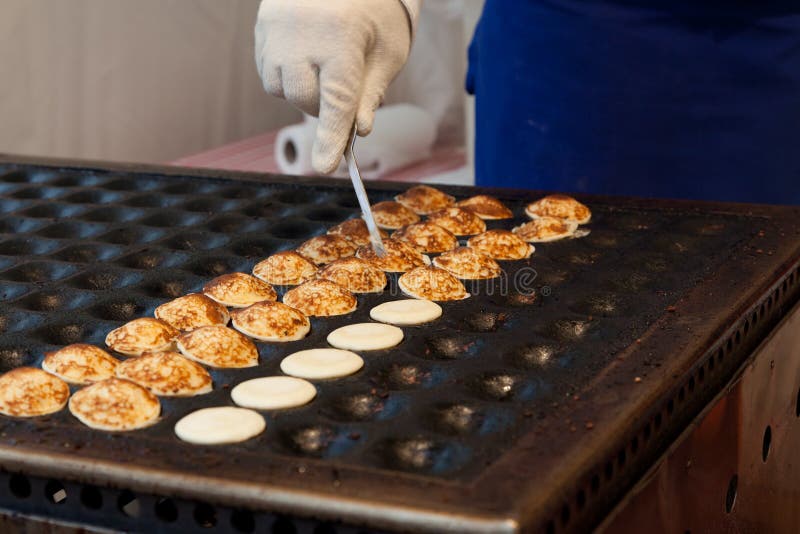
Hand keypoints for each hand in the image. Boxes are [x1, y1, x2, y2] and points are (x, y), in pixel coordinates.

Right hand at [255, 0, 411, 172]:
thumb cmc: (377, 8)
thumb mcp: (388, 51)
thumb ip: (371, 92)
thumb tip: (359, 131)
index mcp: (341, 39)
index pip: (335, 102)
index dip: (331, 138)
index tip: (326, 167)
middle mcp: (302, 33)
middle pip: (304, 99)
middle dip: (323, 106)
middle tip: (343, 90)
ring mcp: (276, 26)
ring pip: (280, 87)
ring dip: (301, 90)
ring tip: (323, 65)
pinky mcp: (263, 23)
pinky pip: (268, 69)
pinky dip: (286, 73)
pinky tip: (304, 54)